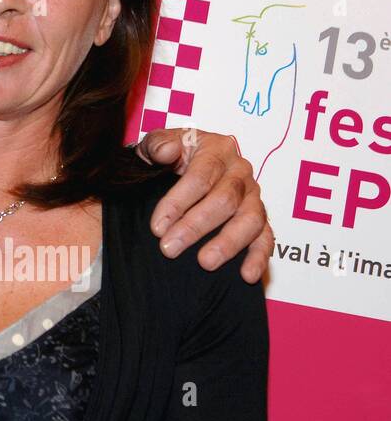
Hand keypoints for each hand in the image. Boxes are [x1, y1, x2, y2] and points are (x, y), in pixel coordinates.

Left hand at [135, 127, 272, 282]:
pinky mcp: (260, 216)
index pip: (200, 177)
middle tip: (170, 248)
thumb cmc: (167, 156)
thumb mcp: (155, 146)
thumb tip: (167, 152)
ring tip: (205, 263)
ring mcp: (253, 194)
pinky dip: (259, 256)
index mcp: (216, 148)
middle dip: (195, 226)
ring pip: (250, 219)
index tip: (157, 227)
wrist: (181, 163)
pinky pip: (266, 237)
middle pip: (224, 199)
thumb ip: (156, 145)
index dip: (178, 202)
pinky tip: (247, 275)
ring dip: (228, 243)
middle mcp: (240, 170)